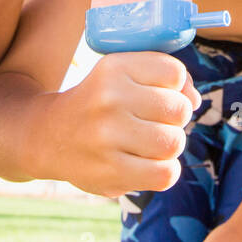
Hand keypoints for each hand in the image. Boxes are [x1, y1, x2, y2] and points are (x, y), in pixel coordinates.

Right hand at [44, 51, 201, 197]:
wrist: (47, 136)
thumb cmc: (98, 104)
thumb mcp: (120, 75)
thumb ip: (163, 78)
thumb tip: (195, 99)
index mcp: (114, 67)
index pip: (175, 73)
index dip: (177, 87)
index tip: (159, 95)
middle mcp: (110, 98)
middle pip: (179, 109)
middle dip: (174, 119)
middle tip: (152, 123)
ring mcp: (108, 136)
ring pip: (174, 143)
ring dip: (169, 146)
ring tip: (149, 144)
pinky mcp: (110, 172)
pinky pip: (165, 174)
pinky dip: (164, 171)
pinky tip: (147, 165)